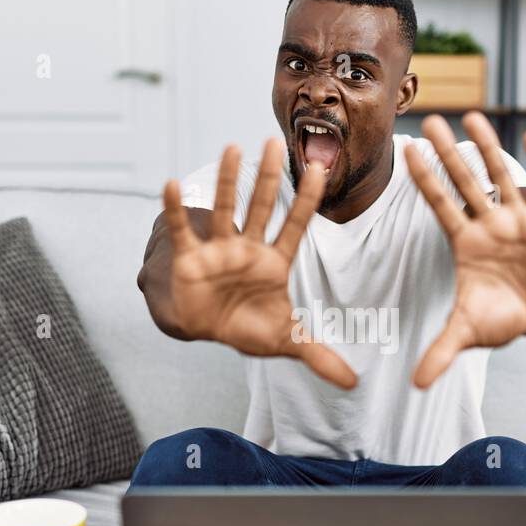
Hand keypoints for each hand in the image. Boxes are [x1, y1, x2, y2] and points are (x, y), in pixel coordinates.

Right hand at [162, 139, 357, 388]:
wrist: (207, 328)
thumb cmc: (247, 326)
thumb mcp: (285, 341)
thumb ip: (318, 356)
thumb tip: (353, 384)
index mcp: (274, 262)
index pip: (295, 225)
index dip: (306, 201)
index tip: (320, 170)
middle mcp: (247, 248)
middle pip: (262, 207)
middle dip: (269, 177)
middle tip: (276, 141)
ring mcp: (218, 249)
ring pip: (225, 210)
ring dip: (229, 182)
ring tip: (233, 147)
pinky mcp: (190, 258)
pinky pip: (183, 230)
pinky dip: (176, 210)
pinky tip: (172, 185)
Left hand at [405, 111, 525, 388]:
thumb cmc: (502, 318)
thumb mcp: (470, 332)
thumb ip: (442, 351)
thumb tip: (417, 385)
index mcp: (467, 242)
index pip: (440, 204)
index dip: (426, 179)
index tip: (407, 151)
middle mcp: (490, 223)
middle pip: (464, 181)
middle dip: (448, 153)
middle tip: (429, 119)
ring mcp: (519, 219)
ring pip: (500, 176)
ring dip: (487, 148)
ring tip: (473, 116)